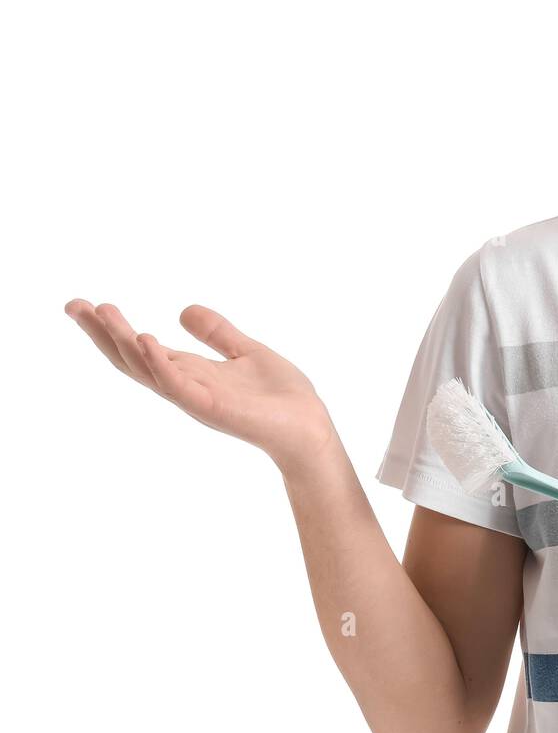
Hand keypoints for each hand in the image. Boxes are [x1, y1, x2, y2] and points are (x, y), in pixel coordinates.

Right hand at [65, 299, 337, 475]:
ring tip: (103, 312)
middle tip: (73, 305)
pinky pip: (179, 386)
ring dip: (123, 341)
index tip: (82, 305)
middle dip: (101, 334)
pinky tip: (147, 338)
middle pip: (132, 359)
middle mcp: (185, 386)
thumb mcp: (246, 352)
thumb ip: (217, 333)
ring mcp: (196, 398)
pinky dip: (160, 364)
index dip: (111, 329)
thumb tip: (184, 309)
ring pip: (148, 369)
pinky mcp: (213, 408)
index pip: (140, 348)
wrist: (309, 427)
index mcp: (190, 372)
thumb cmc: (281, 397)